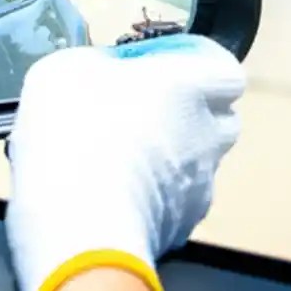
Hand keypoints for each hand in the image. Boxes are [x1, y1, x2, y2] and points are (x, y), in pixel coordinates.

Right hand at [5, 35, 243, 290]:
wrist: (77, 223)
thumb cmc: (76, 129)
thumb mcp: (67, 67)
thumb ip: (100, 63)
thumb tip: (107, 73)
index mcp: (193, 85)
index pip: (223, 69)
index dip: (191, 64)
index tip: (154, 66)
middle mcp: (209, 135)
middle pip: (215, 118)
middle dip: (184, 112)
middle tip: (136, 112)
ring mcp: (199, 186)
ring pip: (193, 163)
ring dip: (165, 157)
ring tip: (114, 160)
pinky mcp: (181, 228)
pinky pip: (173, 202)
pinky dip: (150, 197)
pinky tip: (110, 197)